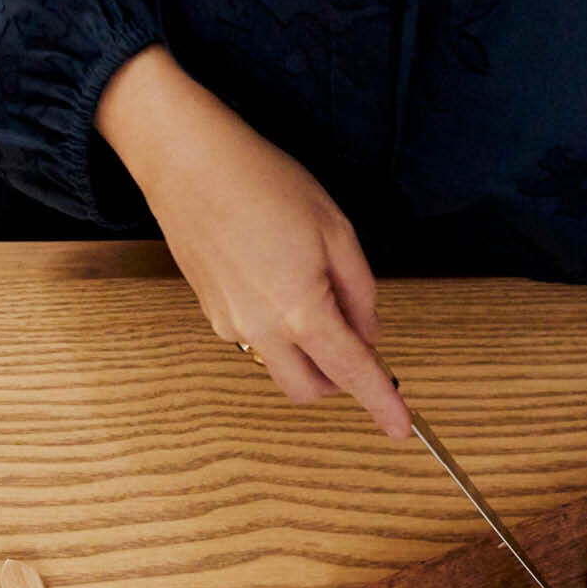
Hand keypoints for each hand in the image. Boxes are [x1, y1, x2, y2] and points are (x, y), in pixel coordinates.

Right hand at [95, 46, 409, 436]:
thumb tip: (369, 334)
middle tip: (353, 335)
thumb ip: (360, 291)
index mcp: (302, 311)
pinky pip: (257, 342)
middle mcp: (262, 331)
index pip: (353, 373)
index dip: (382, 403)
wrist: (185, 160)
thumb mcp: (335, 230)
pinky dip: (280, 331)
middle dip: (339, 378)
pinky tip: (276, 279)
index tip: (401, 427)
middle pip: (311, 389)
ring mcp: (232, 327)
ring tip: (309, 288)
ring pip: (282, 368)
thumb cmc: (262, 182)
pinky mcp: (213, 316)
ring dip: (307, 354)